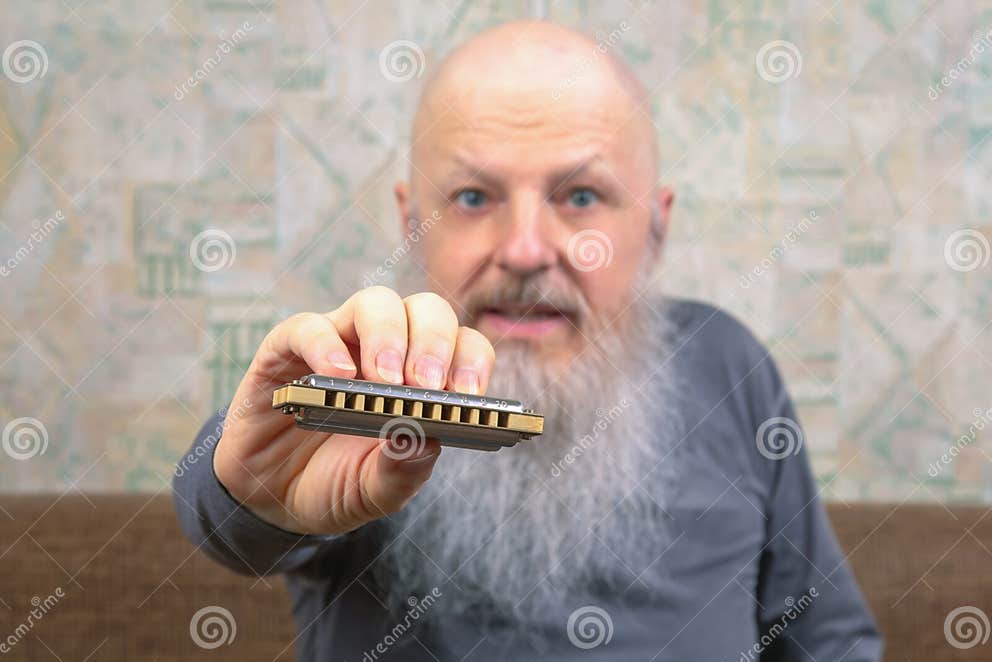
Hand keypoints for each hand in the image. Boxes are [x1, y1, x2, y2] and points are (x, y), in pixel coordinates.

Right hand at [212, 287, 495, 534]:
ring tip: (384, 383)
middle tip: (426, 385)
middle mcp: (385, 349)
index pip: (463, 344)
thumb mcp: (376, 492)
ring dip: (388, 337)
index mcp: (422, 378)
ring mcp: (338, 342)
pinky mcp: (287, 349)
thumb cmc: (335, 484)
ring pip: (375, 303)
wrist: (271, 498)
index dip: (471, 360)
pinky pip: (308, 326)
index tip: (468, 394)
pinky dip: (325, 345)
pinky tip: (337, 377)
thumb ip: (403, 471)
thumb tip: (426, 440)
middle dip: (433, 342)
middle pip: (426, 310)